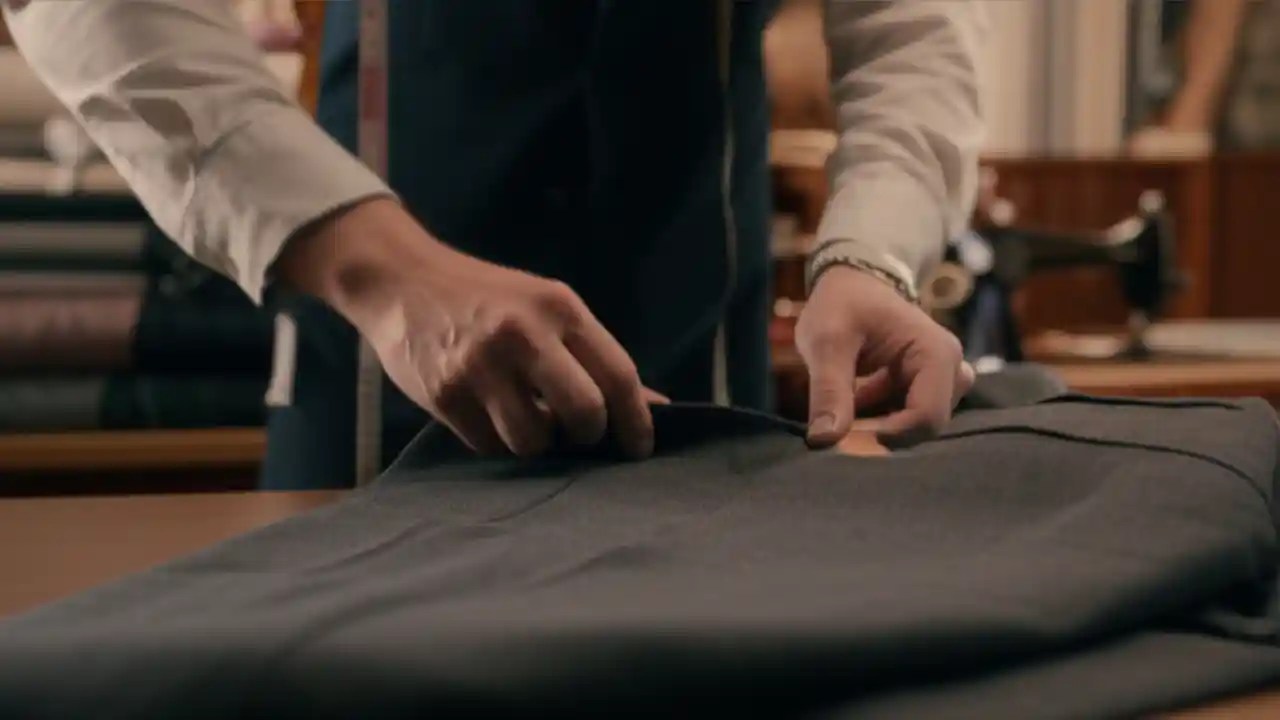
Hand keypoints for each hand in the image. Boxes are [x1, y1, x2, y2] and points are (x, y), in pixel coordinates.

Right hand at [277, 199, 656, 458]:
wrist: (402, 281)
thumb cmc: (489, 299)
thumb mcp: (546, 308)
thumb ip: (594, 356)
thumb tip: (654, 408)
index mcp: (559, 308)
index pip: (618, 375)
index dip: (637, 420)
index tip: (640, 447)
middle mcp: (522, 334)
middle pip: (584, 414)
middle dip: (587, 435)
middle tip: (577, 432)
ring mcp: (480, 366)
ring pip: (535, 441)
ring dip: (537, 442)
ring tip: (526, 418)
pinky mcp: (445, 395)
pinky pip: (490, 446)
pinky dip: (498, 441)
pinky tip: (490, 414)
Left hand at [795, 265, 974, 447]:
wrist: (852, 283)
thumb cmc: (841, 304)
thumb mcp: (826, 342)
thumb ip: (829, 390)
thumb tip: (823, 441)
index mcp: (937, 353)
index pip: (927, 417)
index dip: (886, 437)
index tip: (843, 438)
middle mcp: (951, 369)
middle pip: (924, 426)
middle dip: (879, 434)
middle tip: (834, 425)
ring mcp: (943, 380)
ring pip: (915, 426)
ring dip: (877, 427)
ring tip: (841, 410)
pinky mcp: (928, 388)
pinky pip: (907, 419)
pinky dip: (877, 420)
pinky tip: (850, 405)